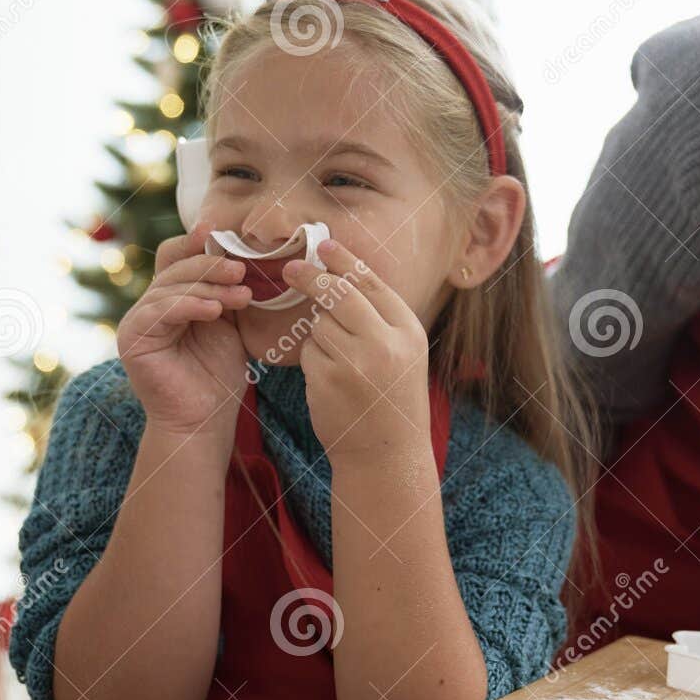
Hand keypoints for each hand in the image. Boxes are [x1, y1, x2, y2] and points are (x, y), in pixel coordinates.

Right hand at [116, 223, 251, 436]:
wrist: (204, 421)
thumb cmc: (218, 376)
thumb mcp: (228, 324)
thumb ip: (225, 292)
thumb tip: (240, 256)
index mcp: (171, 298)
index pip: (176, 258)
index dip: (195, 243)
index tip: (222, 233)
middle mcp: (150, 305)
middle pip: (174, 268)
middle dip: (210, 265)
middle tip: (241, 270)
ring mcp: (138, 321)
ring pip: (170, 287)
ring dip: (208, 287)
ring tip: (241, 295)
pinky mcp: (132, 338)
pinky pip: (161, 311)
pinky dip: (190, 306)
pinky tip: (215, 310)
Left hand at [286, 238, 429, 463]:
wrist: (386, 455)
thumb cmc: (392, 400)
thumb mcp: (402, 354)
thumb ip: (379, 318)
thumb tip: (340, 274)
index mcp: (408, 331)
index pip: (371, 283)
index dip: (344, 260)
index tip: (323, 245)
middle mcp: (385, 343)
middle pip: (338, 293)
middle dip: (311, 277)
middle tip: (291, 268)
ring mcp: (355, 362)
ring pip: (319, 323)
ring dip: (319, 333)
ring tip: (341, 362)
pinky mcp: (327, 381)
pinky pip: (308, 353)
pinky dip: (313, 361)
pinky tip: (332, 383)